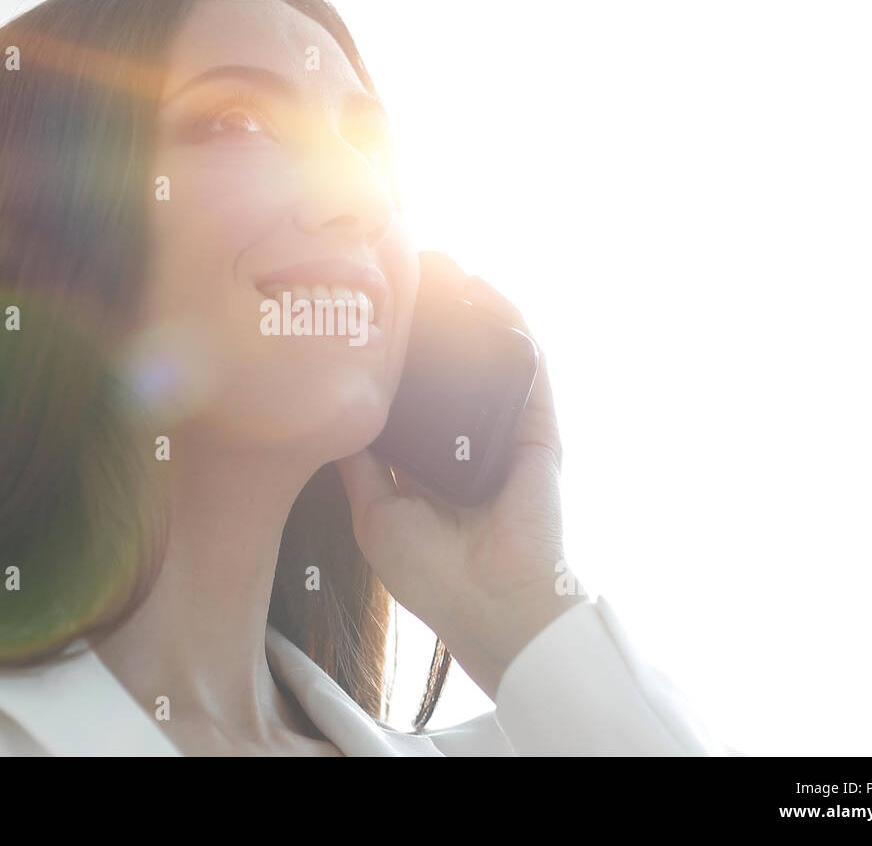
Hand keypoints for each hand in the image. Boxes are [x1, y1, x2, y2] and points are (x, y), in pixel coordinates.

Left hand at [336, 253, 588, 699]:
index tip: (369, 310)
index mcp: (431, 464)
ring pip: (490, 355)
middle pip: (452, 365)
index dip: (395, 353)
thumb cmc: (434, 576)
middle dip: (432, 317)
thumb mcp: (375, 513)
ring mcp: (506, 433)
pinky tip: (487, 292)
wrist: (493, 608)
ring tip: (444, 264)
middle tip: (405, 268)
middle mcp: (469, 441)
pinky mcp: (537, 432)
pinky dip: (510, 327)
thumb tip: (334, 417)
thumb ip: (359, 465)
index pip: (413, 394)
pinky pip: (527, 368)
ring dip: (473, 307)